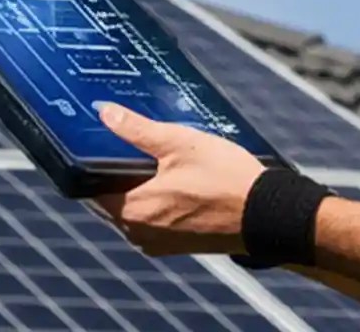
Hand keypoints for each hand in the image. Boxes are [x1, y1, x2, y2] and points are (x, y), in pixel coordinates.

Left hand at [93, 102, 265, 256]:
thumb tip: (103, 113)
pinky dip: (158, 202)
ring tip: (159, 160)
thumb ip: (136, 129)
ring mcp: (158, 243)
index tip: (102, 142)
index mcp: (132, 211)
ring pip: (134, 211)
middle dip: (119, 175)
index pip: (92, 187)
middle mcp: (138, 234)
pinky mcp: (177, 246)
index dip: (94, 163)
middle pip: (112, 200)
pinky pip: (154, 221)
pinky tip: (176, 181)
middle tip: (134, 145)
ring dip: (140, 189)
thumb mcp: (179, 142)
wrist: (267, 214)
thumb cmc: (225, 178)